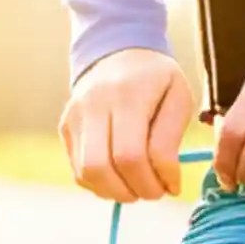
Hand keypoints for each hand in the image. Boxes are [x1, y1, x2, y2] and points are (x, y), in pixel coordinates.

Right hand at [60, 48, 193, 201]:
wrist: (116, 51)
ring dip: (116, 192)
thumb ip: (171, 140)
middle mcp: (93, 105)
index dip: (155, 180)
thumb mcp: (178, 98)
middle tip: (154, 191)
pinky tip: (121, 176)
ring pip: (86, 174)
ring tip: (138, 185)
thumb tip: (167, 183)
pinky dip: (102, 185)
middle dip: (134, 191)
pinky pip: (79, 171)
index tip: (173, 186)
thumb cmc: (156, 80)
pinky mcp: (65, 128)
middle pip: (102, 168)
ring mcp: (74, 117)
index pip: (131, 155)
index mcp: (126, 95)